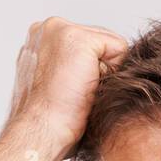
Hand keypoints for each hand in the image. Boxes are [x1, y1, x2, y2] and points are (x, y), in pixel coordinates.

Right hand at [0, 17, 128, 160]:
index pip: (89, 46)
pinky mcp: (78, 38)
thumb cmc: (49, 124)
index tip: (73, 93)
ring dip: (105, 75)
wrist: (41, 132)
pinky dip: (112, 73)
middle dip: (100, 72)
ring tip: (81, 92)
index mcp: (41, 39)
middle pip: (102, 44)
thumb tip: (100, 72)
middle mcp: (48, 28)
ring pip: (111, 47)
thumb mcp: (58, 87)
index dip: (93, 72)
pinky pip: (120, 49)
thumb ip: (72, 69)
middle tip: (77, 96)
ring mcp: (62, 29)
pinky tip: (88, 88)